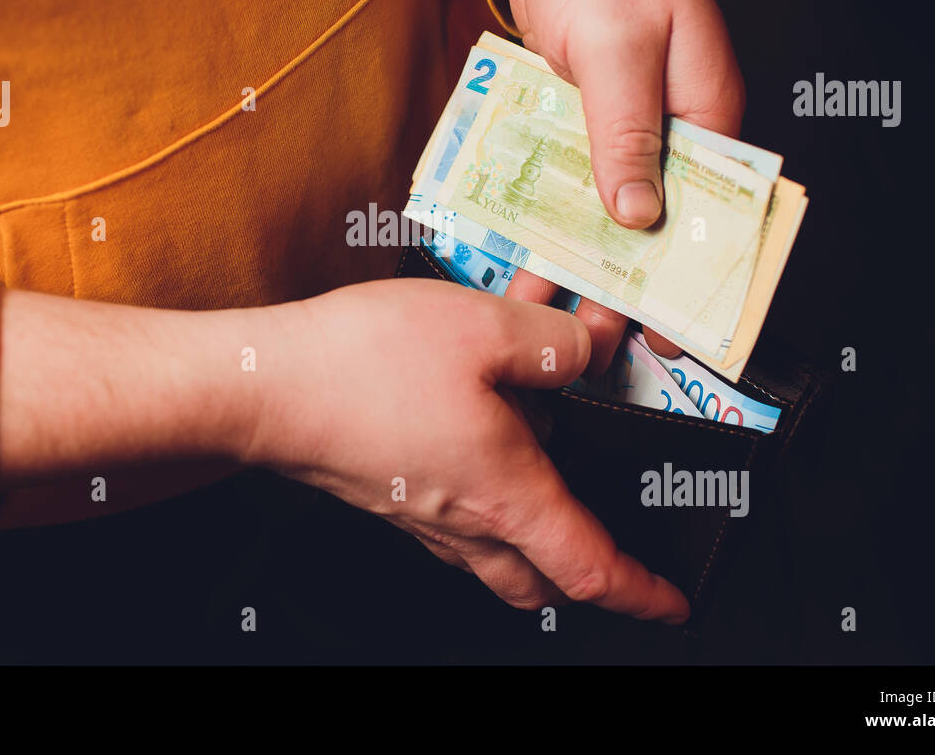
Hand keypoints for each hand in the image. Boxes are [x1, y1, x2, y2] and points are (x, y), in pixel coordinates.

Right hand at [239, 278, 689, 622]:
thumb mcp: (484, 330)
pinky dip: (478, 486)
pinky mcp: (383, 488)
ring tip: (540, 460)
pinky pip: (448, 512)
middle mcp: (463, 519)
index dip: (643, 593)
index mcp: (508, 494)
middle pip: (537, 579)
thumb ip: (552, 343)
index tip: (672, 604)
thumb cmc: (363, 367)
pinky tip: (470, 424)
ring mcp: (416, 510)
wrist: (261, 387)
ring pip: (491, 550)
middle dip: (582, 572)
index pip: (594, 571)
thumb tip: (588, 349)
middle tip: (607, 545)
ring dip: (528, 526)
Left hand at [503, 0, 745, 373]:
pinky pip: (566, 180)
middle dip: (622, 281)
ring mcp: (623, 126)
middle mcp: (670, 126)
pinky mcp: (580, 121)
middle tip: (590, 338)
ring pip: (603, 207)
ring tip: (541, 309)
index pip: (711, 211)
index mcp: (706, 111)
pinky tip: (517, 251)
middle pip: (653, 221)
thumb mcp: (616, 47)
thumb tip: (639, 214)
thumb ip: (627, 130)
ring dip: (574, 256)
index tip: (671, 334)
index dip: (691, 276)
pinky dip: (544, 212)